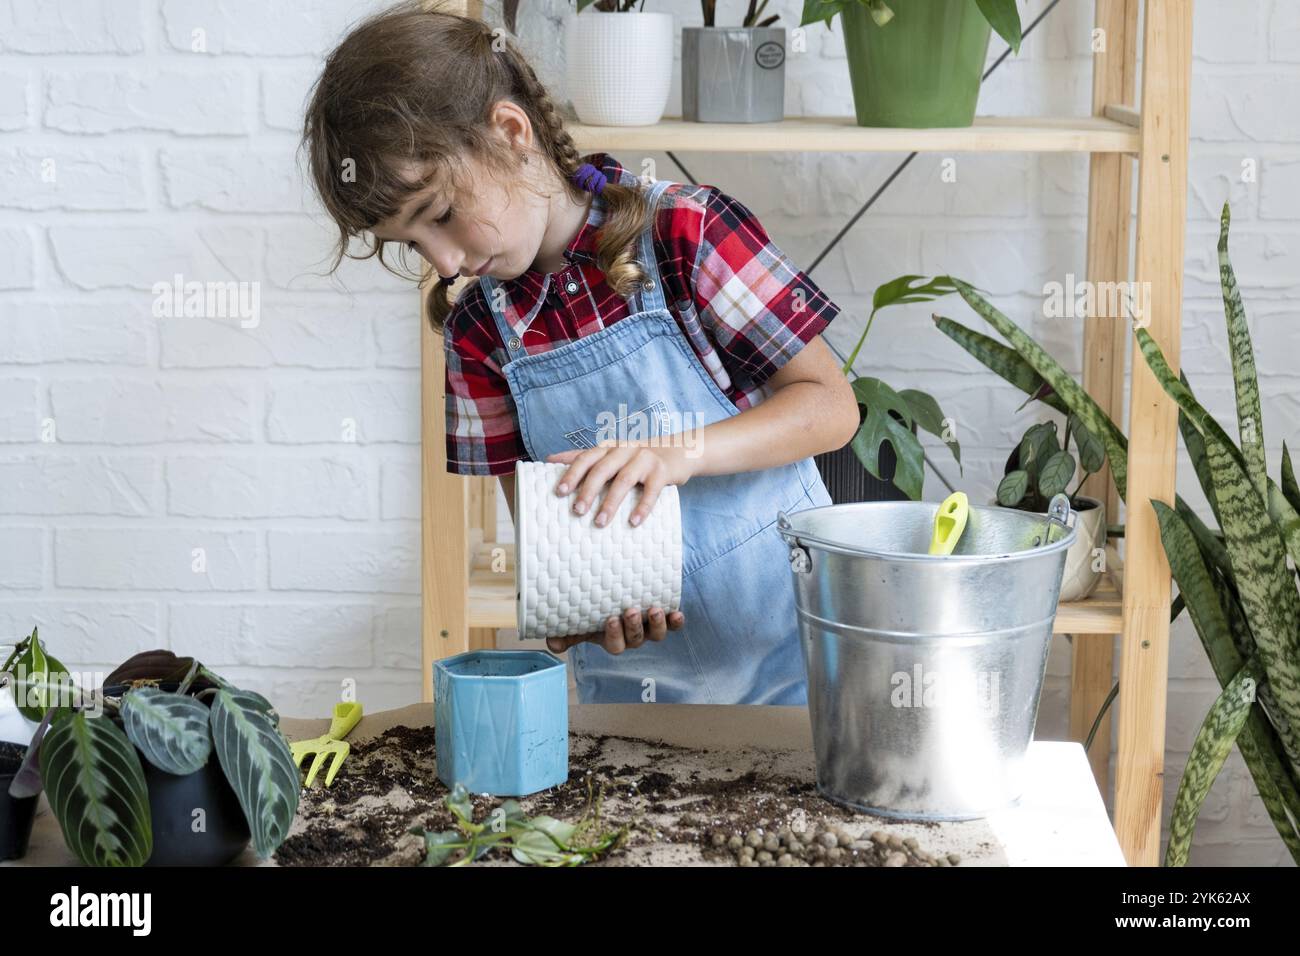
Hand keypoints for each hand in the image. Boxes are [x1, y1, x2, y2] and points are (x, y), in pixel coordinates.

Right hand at [545, 605, 685, 655]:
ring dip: (657, 624)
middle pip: (635, 640)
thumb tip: (551, 642)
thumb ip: (565, 632)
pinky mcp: (664, 619)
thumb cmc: (595, 612)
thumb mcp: (579, 622)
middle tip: (630, 611)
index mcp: (611, 639)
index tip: (610, 619)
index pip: (614, 644)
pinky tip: (677, 614)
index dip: (614, 635)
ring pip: (656, 635)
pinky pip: (673, 625)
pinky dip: (676, 622)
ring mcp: (648, 629)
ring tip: (655, 609)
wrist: (617, 594)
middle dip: (633, 627)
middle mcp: (631, 637)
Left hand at [546, 441, 694, 528]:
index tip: (559, 492)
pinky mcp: (662, 471)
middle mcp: (625, 450)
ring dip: (611, 502)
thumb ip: (583, 456)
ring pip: (624, 480)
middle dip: (588, 491)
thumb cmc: (637, 456)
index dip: (572, 474)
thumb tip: (549, 460)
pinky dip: (642, 507)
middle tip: (577, 511)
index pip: (586, 458)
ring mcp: (644, 459)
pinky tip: (633, 522)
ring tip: (600, 523)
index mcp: (609, 447)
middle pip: (602, 469)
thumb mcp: (610, 452)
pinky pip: (651, 491)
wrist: (679, 450)